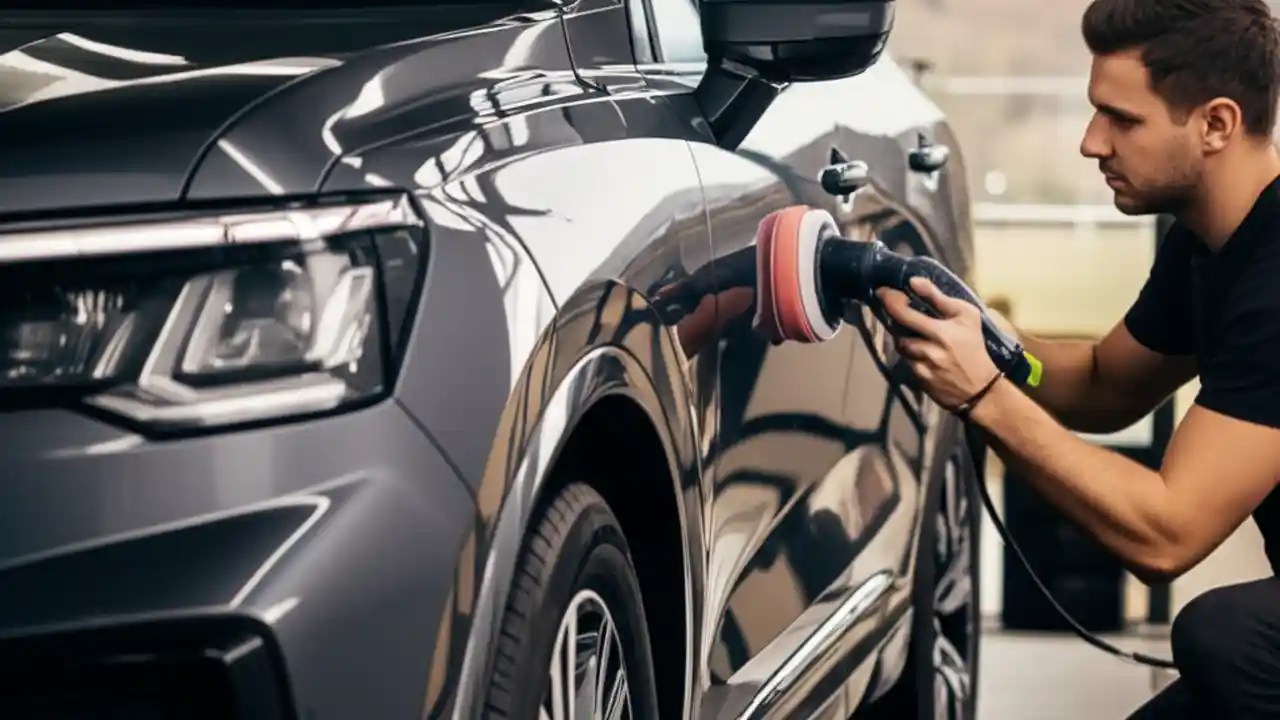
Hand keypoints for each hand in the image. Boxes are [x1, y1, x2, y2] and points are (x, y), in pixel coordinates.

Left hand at [877, 277, 1001, 409]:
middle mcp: (927, 351)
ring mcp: (921, 368)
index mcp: (940, 332)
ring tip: (919, 334)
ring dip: (905, 338)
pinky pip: (907, 362)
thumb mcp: (967, 316)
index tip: (883, 292)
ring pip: (901, 347)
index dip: (889, 301)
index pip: (903, 314)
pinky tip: (924, 353)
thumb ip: (938, 298)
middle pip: (897, 331)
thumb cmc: (974, 347)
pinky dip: (912, 355)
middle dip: (896, 320)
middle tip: (901, 312)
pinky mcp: (919, 381)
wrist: (981, 388)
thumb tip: (913, 281)